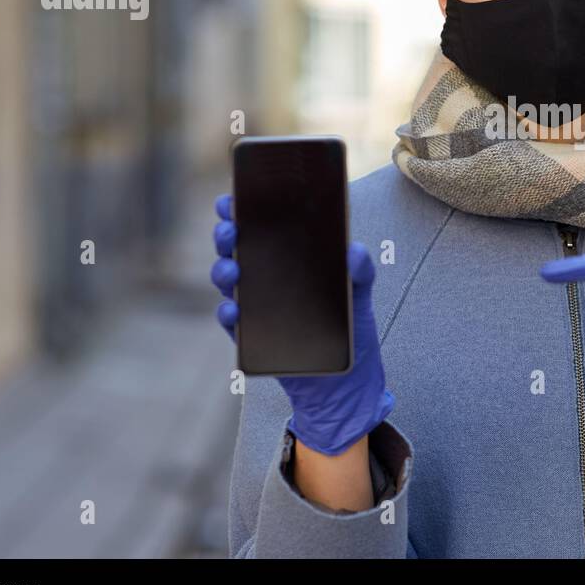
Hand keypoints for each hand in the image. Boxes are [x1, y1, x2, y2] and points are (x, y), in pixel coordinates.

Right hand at [210, 193, 394, 453]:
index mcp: (290, 261)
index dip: (244, 211)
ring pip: (228, 281)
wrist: (345, 385)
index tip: (234, 198)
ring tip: (232, 268)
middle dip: (227, 235)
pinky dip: (229, 314)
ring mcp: (256, 307)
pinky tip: (235, 309)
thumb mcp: (361, 296)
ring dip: (223, 271)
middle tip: (231, 230)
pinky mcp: (251, 337)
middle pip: (237, 249)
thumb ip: (361, 271)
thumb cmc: (351, 332)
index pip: (262, 228)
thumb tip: (354, 251)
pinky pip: (232, 323)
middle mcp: (268, 279)